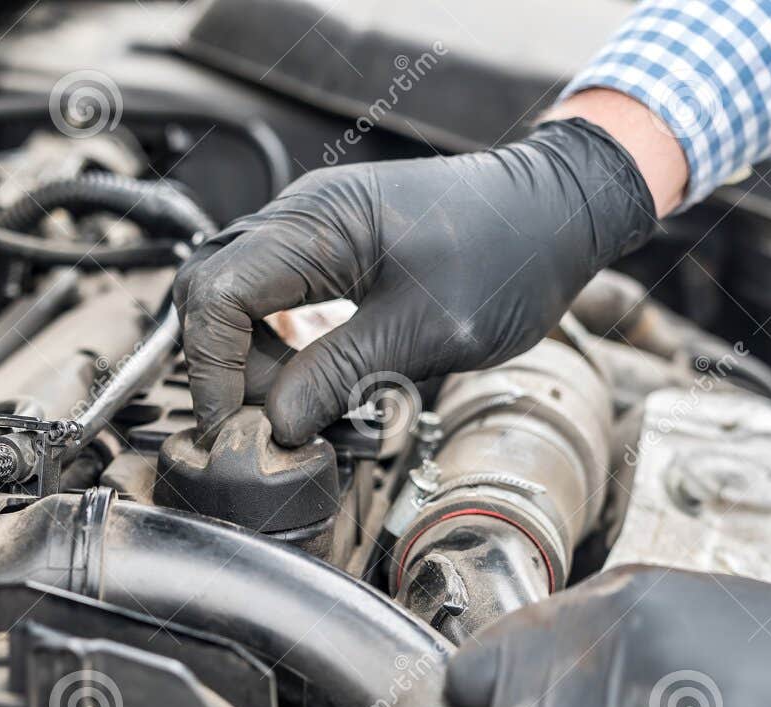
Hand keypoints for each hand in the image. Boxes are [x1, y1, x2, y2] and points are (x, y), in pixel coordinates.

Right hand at [172, 119, 655, 445]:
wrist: (559, 214)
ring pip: (239, 302)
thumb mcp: (426, 333)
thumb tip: (276, 426)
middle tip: (265, 428)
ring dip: (256, 365)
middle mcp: (300, 216)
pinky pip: (275, 301)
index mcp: (315, 223)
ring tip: (301, 410)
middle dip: (228, 371)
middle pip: (212, 296)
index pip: (215, 295)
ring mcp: (311, 229)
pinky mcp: (329, 249)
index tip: (237, 429)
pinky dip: (282, 350)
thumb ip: (341, 376)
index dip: (214, 371)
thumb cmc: (509, 255)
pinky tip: (315, 384)